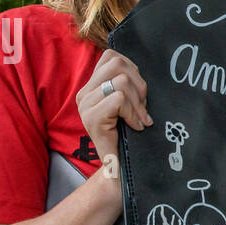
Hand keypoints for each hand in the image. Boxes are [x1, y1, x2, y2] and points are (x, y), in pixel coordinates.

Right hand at [76, 50, 152, 165]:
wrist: (119, 168)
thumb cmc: (127, 135)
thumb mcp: (126, 104)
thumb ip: (126, 84)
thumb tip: (138, 68)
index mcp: (91, 86)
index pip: (111, 56)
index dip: (132, 70)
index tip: (139, 94)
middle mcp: (83, 93)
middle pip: (117, 64)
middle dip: (138, 84)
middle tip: (142, 107)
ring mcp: (85, 106)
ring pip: (120, 81)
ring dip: (137, 101)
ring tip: (139, 118)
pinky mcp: (91, 118)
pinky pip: (119, 99)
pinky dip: (133, 112)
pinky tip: (135, 126)